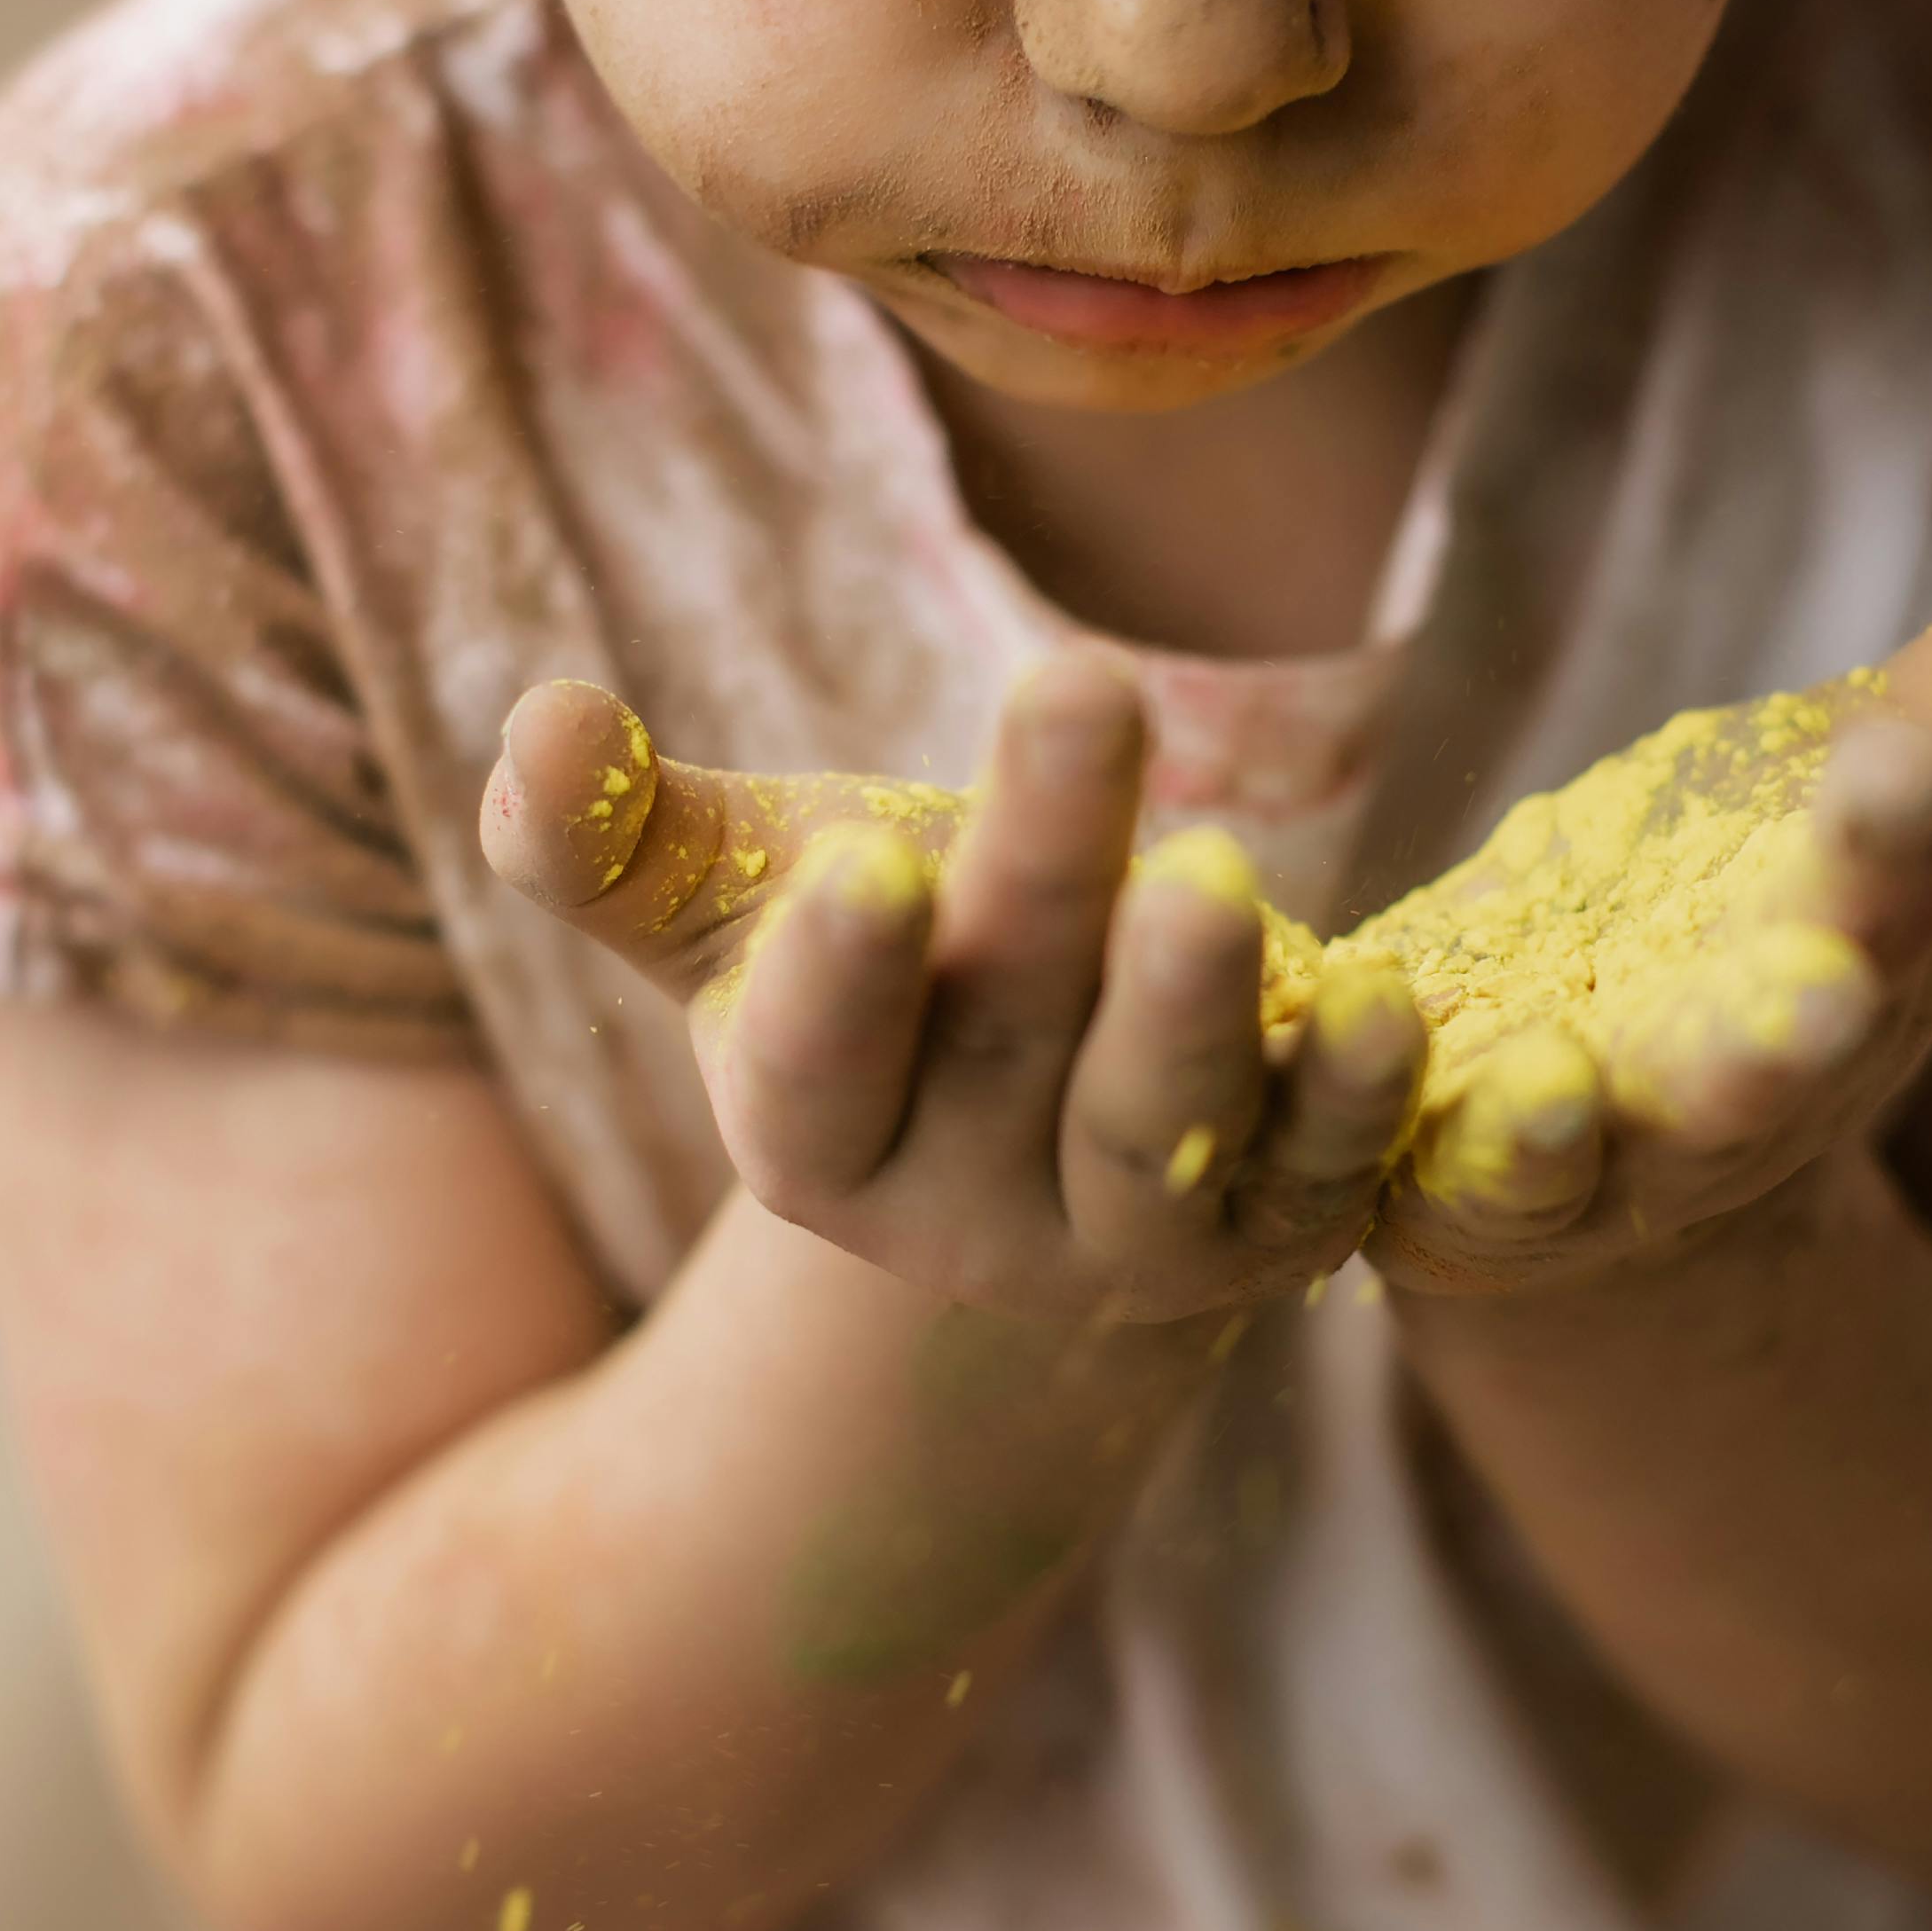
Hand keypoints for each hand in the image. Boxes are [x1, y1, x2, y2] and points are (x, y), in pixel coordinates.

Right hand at [480, 654, 1426, 1322]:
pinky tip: (1396, 1004)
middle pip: (1007, 1043)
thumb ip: (620, 838)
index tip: (870, 860)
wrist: (1048, 1124)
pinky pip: (1323, 1175)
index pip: (813, 1069)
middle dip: (1045, 871)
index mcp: (811, 1135)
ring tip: (1218, 869)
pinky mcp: (1280, 1234)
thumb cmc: (889, 965)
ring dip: (1191, 1003)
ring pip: (1161, 1133)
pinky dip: (1362, 1099)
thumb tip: (535, 723)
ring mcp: (1130, 1242)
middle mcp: (966, 1214)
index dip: (840, 975)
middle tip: (1084, 688)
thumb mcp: (745, 908)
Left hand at [1363, 462, 1931, 1295]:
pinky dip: (1509, 1127)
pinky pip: (1501, 1180)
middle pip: (1853, 976)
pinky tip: (1503, 1058)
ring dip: (1742, 1056)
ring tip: (1773, 995)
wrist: (1592, 1181)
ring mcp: (1653, 1149)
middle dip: (1882, 879)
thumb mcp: (1871, 782)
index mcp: (1898, 942)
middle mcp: (1797, 1058)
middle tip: (1904, 771)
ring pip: (1702, 1109)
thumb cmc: (1753, 935)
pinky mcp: (1499, 1204)